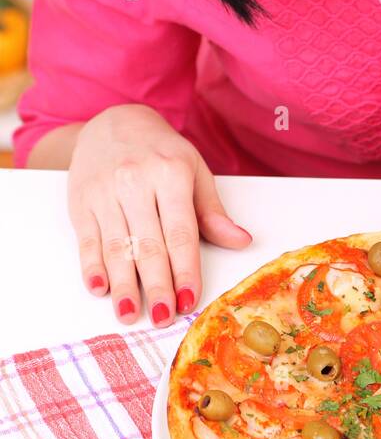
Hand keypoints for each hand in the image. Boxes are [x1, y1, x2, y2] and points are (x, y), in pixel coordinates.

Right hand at [68, 103, 251, 325]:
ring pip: (116, 247)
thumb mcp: (193, 169)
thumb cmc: (160, 151)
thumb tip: (240, 241)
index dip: (186, 269)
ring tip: (130, 314)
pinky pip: (87, 239)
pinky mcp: (81, 201)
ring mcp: (105, 192)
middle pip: (148, 245)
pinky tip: (100, 288)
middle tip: (164, 317)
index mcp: (171, 174)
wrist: (112, 121)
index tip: (190, 299)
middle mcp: (135, 182)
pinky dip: (92, 266)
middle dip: (157, 285)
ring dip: (123, 285)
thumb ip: (212, 210)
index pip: (181, 232)